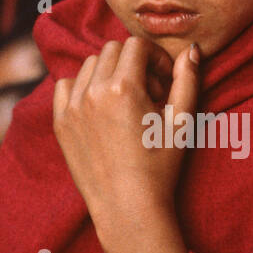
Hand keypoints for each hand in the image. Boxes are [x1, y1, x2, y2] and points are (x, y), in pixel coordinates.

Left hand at [54, 36, 198, 252]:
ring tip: (126, 100)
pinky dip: (82, 86)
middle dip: (133, 62)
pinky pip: (66, 85)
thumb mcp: (181, 122)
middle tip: (149, 92)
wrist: (128, 206)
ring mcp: (72, 106)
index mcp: (123, 87)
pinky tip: (100, 106)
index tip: (164, 80)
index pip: (137, 46)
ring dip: (109, 72)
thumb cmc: (160, 166)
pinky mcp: (61, 122)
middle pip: (112, 50)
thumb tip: (191, 50)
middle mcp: (93, 91)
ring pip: (89, 65)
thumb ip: (187, 80)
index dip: (155, 57)